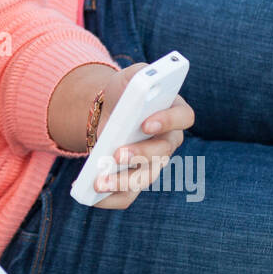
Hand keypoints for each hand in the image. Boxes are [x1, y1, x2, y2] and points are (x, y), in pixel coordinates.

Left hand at [89, 63, 193, 209]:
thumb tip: (141, 83)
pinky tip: (89, 194)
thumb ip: (141, 75)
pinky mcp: (135, 179)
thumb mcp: (132, 75)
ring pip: (145, 178)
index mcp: (174, 112)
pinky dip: (109, 199)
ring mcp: (153, 164)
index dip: (167, 120)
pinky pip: (127, 196)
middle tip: (116, 154)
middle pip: (161, 153)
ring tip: (97, 182)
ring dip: (122, 182)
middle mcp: (168, 141)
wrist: (108, 110)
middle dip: (139, 154)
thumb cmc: (125, 91)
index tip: (145, 123)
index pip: (183, 117)